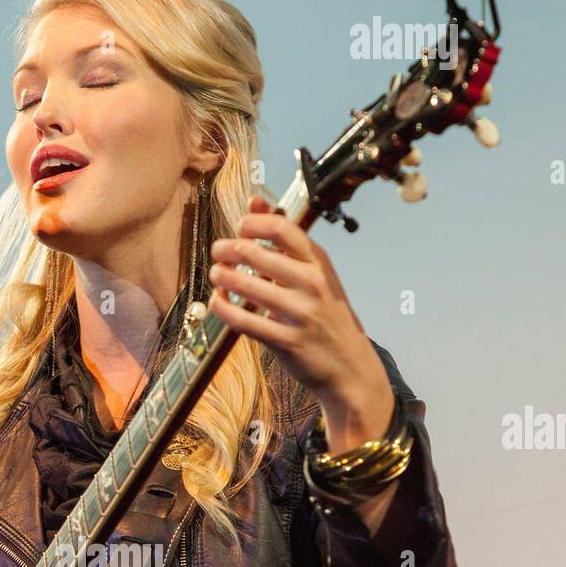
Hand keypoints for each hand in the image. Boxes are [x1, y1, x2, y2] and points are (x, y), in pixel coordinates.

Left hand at [207, 194, 392, 443]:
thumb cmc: (326, 314)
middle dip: (226, 249)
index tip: (239, 228)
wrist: (348, 365)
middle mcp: (311, 284)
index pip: (280, 228)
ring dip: (221, 277)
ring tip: (216, 275)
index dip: (251, 224)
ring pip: (245, 286)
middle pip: (255, 253)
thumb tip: (254, 201)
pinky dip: (223, 308)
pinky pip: (242, 320)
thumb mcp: (315, 272)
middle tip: (218, 252)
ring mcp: (299, 313)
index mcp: (318, 262)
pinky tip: (218, 301)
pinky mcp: (285, 341)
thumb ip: (284, 239)